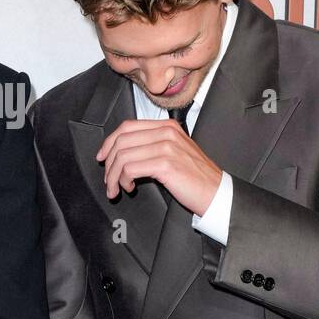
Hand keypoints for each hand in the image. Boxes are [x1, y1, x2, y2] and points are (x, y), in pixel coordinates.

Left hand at [96, 119, 221, 215]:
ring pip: (123, 156)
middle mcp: (166, 132)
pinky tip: (130, 187)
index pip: (127, 127)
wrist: (216, 192)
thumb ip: (152, 146)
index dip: (109, 142)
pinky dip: (123, 180)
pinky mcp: (165, 163)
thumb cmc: (195, 177)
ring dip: (113, 176)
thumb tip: (122, 153)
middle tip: (109, 179)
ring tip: (117, 188)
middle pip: (121, 140)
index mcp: (167, 127)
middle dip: (109, 163)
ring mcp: (166, 146)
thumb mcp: (174, 152)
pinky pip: (130, 168)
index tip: (103, 157)